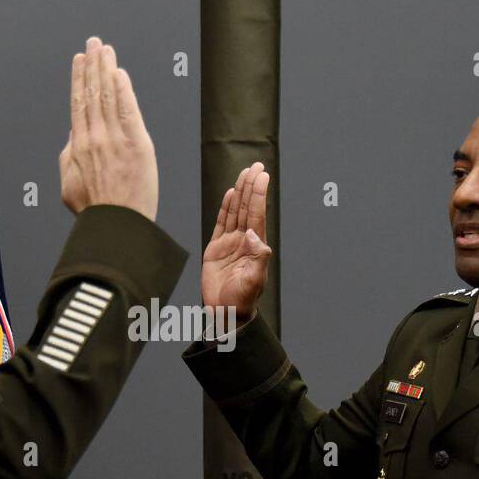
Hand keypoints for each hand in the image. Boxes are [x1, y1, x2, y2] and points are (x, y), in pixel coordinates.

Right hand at [59, 37, 158, 220]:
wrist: (116, 225)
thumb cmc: (95, 212)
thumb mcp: (69, 185)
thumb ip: (69, 157)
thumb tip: (73, 135)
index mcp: (78, 147)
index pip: (78, 103)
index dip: (78, 79)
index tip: (79, 61)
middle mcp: (95, 138)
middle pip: (93, 93)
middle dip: (92, 65)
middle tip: (94, 44)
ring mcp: (115, 140)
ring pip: (109, 96)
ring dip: (107, 69)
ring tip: (106, 49)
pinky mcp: (137, 145)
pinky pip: (128, 110)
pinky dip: (123, 90)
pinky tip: (119, 72)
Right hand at [201, 162, 271, 321]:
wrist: (225, 312)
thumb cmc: (241, 300)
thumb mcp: (253, 281)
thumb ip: (257, 258)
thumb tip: (255, 235)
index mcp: (254, 246)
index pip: (257, 214)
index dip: (259, 194)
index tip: (262, 175)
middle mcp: (243, 241)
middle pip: (248, 208)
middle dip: (252, 186)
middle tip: (256, 165)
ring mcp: (230, 243)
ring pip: (235, 212)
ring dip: (240, 193)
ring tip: (244, 173)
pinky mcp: (216, 249)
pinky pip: (221, 223)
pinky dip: (225, 208)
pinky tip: (230, 194)